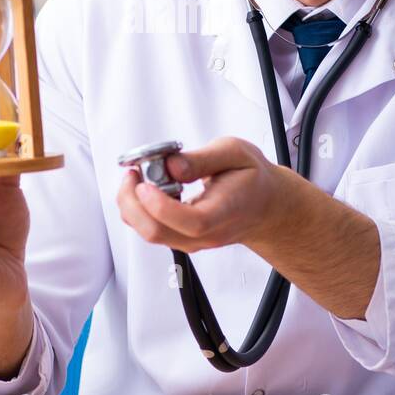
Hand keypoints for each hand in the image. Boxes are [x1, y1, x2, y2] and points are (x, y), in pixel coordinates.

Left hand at [115, 136, 295, 253]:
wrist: (263, 206)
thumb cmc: (251, 179)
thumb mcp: (235, 153)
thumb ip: (202, 158)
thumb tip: (171, 166)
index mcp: (225, 212)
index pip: (192, 222)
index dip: (161, 205)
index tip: (145, 182)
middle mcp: (206, 233)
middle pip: (158, 232)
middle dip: (133, 202)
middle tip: (133, 173)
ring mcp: (190, 240)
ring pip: (148, 232)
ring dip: (132, 204)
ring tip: (137, 176)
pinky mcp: (179, 238)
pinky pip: (148, 229)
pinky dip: (137, 209)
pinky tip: (144, 187)